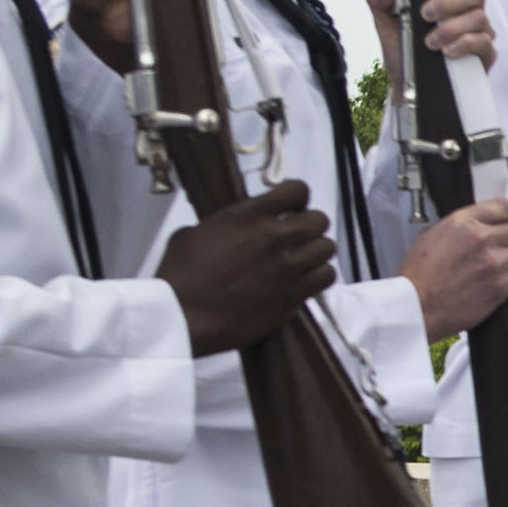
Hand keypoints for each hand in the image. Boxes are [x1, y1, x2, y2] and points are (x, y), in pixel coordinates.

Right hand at [154, 181, 334, 355]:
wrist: (184, 316)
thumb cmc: (180, 274)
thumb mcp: (193, 233)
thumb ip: (221, 225)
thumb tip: (228, 230)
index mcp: (249, 215)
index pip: (297, 190)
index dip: (296, 197)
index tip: (289, 208)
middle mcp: (275, 237)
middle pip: (319, 219)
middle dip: (309, 225)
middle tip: (295, 237)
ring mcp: (288, 267)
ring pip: (328, 248)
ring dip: (316, 251)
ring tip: (301, 260)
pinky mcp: (293, 296)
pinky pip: (326, 277)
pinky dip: (319, 276)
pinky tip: (304, 280)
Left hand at [358, 0, 496, 68]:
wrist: (407, 86)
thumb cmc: (403, 49)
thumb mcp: (385, 22)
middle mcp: (468, 10)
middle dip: (450, 1)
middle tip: (426, 14)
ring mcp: (479, 32)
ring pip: (479, 18)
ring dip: (451, 28)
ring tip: (430, 42)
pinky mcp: (484, 54)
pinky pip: (483, 43)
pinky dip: (463, 44)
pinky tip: (447, 52)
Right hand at [399, 196, 507, 340]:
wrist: (417, 307)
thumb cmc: (419, 277)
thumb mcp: (430, 236)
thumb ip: (456, 226)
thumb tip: (474, 224)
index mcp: (462, 222)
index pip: (504, 207)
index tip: (507, 222)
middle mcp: (480, 239)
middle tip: (507, 245)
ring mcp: (492, 264)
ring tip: (507, 264)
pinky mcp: (499, 287)